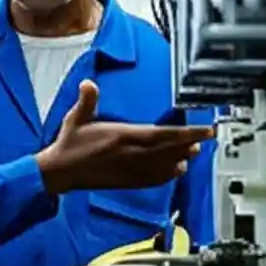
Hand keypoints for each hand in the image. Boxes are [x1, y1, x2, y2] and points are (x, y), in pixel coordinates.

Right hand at [35, 80, 213, 194]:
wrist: (60, 172)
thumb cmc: (69, 145)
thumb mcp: (76, 119)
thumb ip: (86, 101)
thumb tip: (88, 84)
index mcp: (123, 136)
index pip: (163, 134)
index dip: (187, 133)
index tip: (205, 131)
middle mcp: (131, 154)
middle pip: (169, 150)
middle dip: (187, 145)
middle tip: (200, 140)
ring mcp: (131, 169)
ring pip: (164, 165)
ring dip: (180, 159)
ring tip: (191, 154)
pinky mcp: (127, 181)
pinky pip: (154, 179)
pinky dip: (167, 175)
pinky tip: (175, 171)